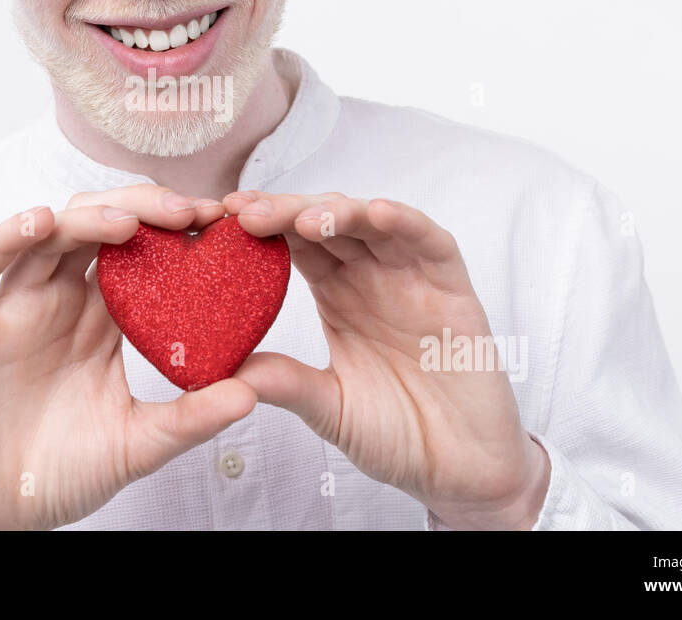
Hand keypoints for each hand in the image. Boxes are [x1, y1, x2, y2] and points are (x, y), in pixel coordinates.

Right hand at [0, 185, 256, 529]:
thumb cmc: (62, 474)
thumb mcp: (139, 444)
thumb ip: (191, 418)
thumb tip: (251, 393)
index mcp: (102, 319)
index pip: (140, 252)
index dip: (175, 229)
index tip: (219, 221)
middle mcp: (59, 301)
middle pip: (97, 226)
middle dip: (142, 208)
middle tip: (188, 213)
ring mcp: (13, 307)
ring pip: (47, 235)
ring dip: (88, 217)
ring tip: (129, 221)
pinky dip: (7, 236)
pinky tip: (41, 222)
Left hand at [223, 191, 549, 529]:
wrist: (461, 470)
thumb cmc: (398, 433)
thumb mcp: (329, 408)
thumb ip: (286, 383)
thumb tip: (225, 371)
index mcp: (336, 295)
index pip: (293, 244)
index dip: (260, 226)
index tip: (220, 219)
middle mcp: (371, 277)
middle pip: (325, 222)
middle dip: (285, 211)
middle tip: (246, 213)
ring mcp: (412, 278)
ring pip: (372, 223)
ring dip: (338, 211)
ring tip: (303, 218)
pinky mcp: (452, 289)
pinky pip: (431, 243)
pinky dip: (405, 222)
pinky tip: (376, 213)